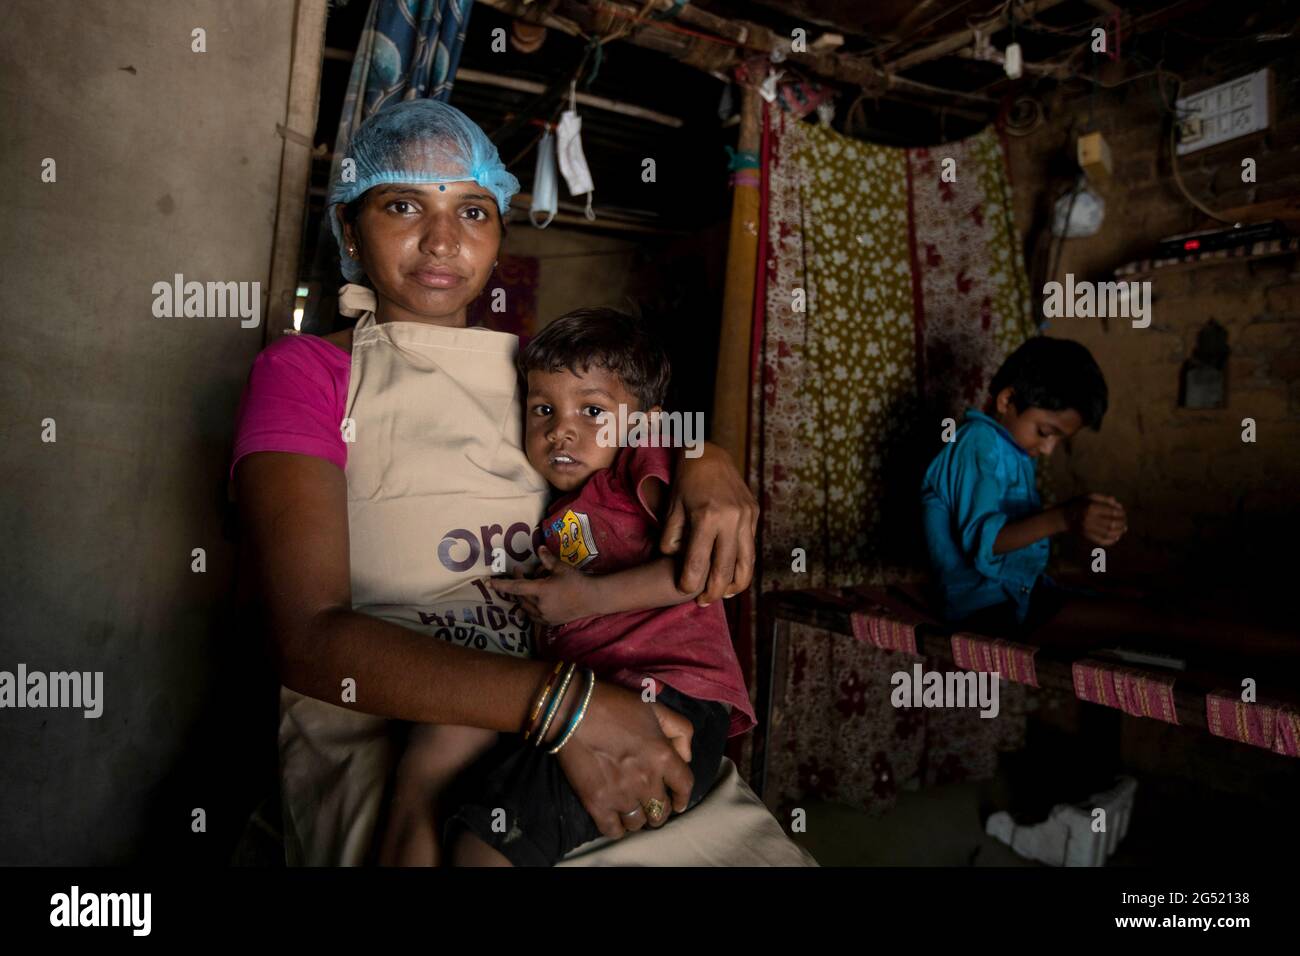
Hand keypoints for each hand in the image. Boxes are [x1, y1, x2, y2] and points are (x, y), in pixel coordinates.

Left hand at [489, 547, 598, 626]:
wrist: (592, 599)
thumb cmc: (577, 581)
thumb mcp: (562, 568)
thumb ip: (548, 560)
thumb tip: (539, 548)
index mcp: (541, 590)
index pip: (516, 587)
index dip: (501, 585)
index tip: (489, 583)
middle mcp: (539, 605)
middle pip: (520, 596)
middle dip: (517, 584)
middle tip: (521, 571)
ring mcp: (544, 615)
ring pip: (525, 606)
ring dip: (523, 597)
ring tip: (530, 586)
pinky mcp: (549, 622)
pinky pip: (532, 615)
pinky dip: (530, 607)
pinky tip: (535, 601)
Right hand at [554, 683, 694, 838]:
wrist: (572, 711)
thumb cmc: (615, 705)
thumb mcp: (656, 707)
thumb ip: (680, 730)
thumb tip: (685, 757)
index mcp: (663, 757)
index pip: (684, 787)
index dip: (683, 797)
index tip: (678, 802)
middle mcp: (646, 781)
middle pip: (662, 811)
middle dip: (660, 809)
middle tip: (651, 804)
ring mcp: (621, 796)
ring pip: (639, 823)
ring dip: (639, 818)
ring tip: (633, 810)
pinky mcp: (597, 804)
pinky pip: (613, 831)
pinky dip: (617, 828)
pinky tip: (616, 820)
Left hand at [660, 442, 758, 605]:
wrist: (709, 454)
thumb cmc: (684, 483)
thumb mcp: (672, 509)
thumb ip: (672, 539)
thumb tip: (678, 563)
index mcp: (707, 516)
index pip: (698, 561)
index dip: (690, 582)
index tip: (685, 591)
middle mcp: (731, 518)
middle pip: (725, 569)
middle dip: (714, 591)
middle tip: (703, 601)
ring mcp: (746, 516)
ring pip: (746, 563)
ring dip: (734, 585)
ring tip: (722, 595)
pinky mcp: (754, 514)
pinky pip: (750, 548)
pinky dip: (742, 566)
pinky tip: (732, 576)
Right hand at [1065, 493, 1126, 546]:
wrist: (1063, 516)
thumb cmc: (1078, 504)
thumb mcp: (1089, 496)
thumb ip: (1104, 498)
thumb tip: (1119, 506)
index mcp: (1091, 507)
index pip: (1112, 512)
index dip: (1121, 513)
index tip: (1124, 513)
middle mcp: (1089, 519)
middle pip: (1112, 523)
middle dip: (1122, 523)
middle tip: (1125, 521)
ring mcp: (1087, 529)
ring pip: (1108, 533)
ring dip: (1119, 532)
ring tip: (1124, 529)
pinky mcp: (1086, 536)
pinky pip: (1101, 541)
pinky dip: (1111, 541)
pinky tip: (1116, 537)